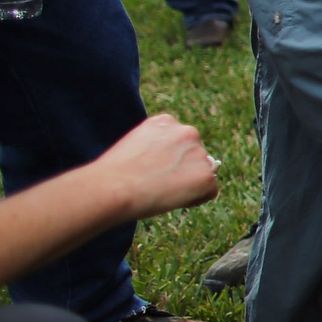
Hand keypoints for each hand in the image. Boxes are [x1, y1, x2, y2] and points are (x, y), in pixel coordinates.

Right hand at [94, 114, 219, 218]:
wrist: (113, 187)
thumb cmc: (114, 174)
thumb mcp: (134, 147)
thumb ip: (157, 149)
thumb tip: (173, 165)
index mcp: (166, 122)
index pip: (179, 142)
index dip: (167, 160)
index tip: (151, 170)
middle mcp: (187, 132)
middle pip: (194, 156)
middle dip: (182, 170)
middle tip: (157, 183)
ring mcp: (199, 153)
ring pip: (202, 174)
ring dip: (188, 184)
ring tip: (160, 190)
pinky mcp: (206, 175)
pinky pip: (208, 192)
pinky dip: (194, 200)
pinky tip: (171, 199)